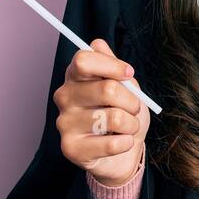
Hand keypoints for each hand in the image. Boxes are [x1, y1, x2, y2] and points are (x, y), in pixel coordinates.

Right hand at [52, 38, 149, 185]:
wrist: (123, 154)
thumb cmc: (123, 115)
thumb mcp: (125, 86)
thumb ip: (112, 65)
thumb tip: (98, 44)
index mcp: (75, 77)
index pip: (84, 60)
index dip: (112, 66)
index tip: (129, 74)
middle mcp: (64, 97)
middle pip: (107, 89)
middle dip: (132, 101)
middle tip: (134, 109)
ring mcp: (65, 123)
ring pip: (114, 117)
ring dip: (131, 124)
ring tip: (127, 128)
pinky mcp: (71, 148)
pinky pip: (112, 143)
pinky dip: (127, 143)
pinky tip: (122, 143)